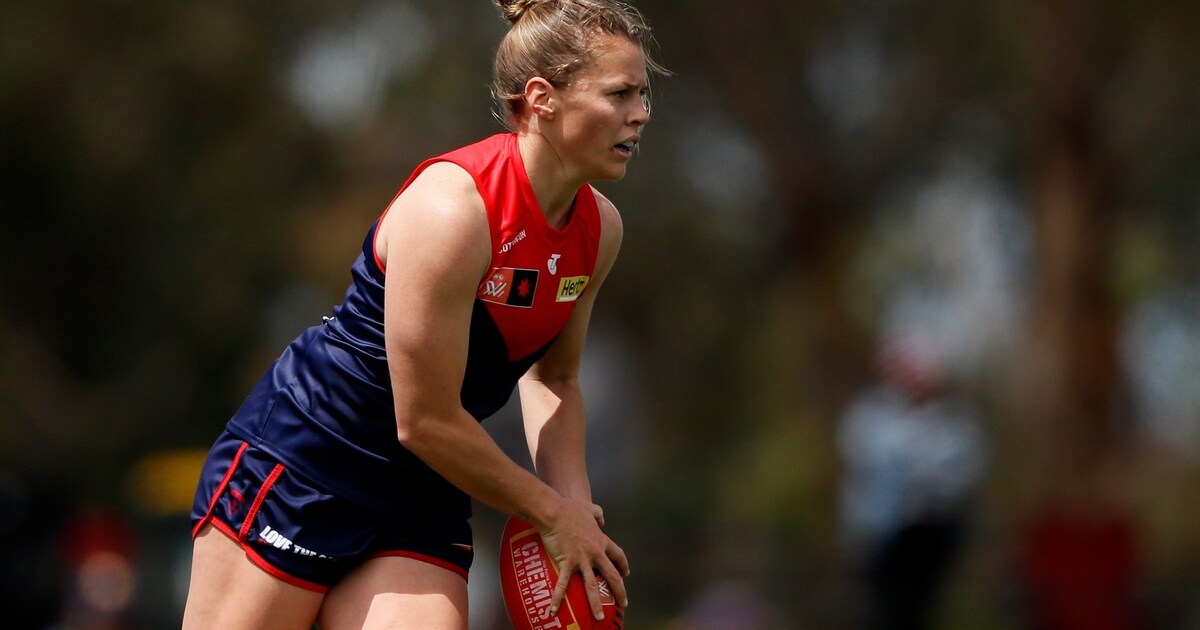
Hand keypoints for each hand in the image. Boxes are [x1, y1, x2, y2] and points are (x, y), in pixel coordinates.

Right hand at [537, 499, 628, 620]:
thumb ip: (598, 513)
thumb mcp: (589, 508)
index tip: (626, 574)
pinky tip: (554, 610)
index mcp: (602, 541)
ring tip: (599, 617)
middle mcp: (595, 553)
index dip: (623, 566)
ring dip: (596, 603)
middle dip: (619, 592)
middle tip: (623, 603)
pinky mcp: (567, 563)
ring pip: (592, 586)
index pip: (618, 556)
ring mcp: (582, 560)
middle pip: (612, 576)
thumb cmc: (570, 508)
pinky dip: (558, 598)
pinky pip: (563, 584)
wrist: (555, 512)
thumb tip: (602, 519)